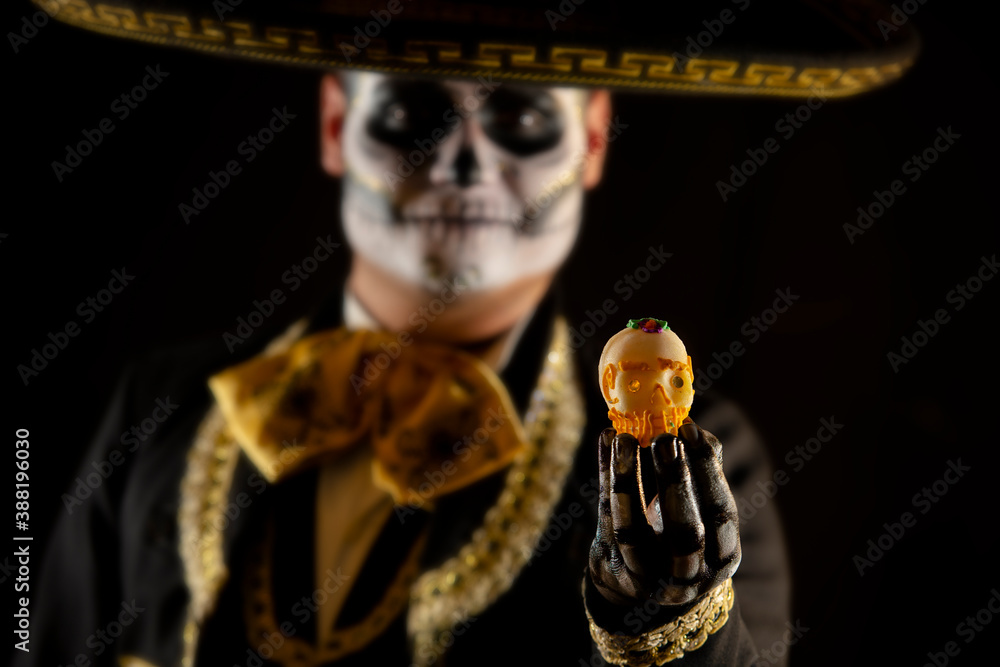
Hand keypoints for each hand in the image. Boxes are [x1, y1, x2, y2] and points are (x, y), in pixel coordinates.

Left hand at [588, 422, 740, 608]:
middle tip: (663, 439)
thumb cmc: (680, 531)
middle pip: (685, 533)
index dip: (707, 471)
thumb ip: (701, 471)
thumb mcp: (701, 509)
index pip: (720, 513)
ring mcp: (647, 579)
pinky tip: (606, 442)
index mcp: (722, 556)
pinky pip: (606, 522)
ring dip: (628, 481)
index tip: (690, 429)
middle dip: (674, 482)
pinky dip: (606, 480)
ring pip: (633, 533)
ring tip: (624, 439)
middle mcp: (689, 576)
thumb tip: (692, 431)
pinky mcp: (611, 569)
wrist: (644, 580)